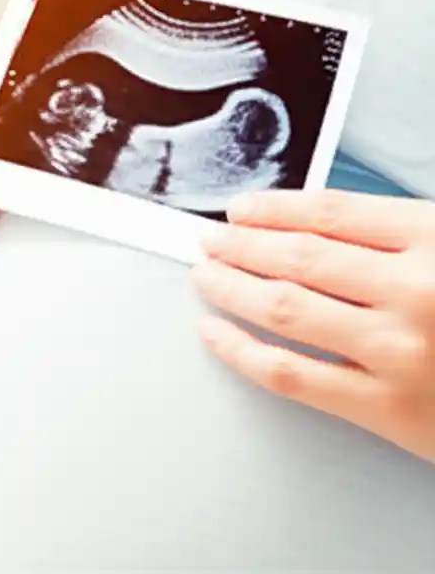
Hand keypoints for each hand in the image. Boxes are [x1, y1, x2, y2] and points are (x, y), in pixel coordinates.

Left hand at [191, 189, 434, 462]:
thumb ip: (411, 234)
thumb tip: (321, 223)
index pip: (331, 213)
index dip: (274, 208)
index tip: (241, 210)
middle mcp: (415, 292)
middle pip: (298, 257)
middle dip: (240, 245)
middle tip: (207, 239)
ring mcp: (398, 352)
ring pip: (282, 309)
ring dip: (229, 288)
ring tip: (204, 276)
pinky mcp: (388, 409)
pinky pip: (291, 376)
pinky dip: (241, 353)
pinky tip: (215, 335)